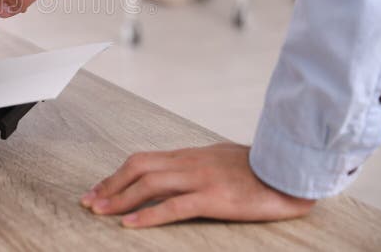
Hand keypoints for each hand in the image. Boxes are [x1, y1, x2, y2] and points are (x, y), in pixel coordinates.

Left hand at [81, 143, 315, 228]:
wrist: (293, 170)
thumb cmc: (261, 169)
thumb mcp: (222, 160)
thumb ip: (199, 165)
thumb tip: (179, 172)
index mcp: (190, 155)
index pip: (144, 161)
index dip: (117, 175)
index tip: (99, 188)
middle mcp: (190, 163)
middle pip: (138, 167)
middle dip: (109, 185)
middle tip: (87, 201)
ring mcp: (201, 178)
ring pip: (149, 184)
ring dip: (119, 198)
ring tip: (99, 212)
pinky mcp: (215, 198)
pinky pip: (174, 206)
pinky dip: (148, 215)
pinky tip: (130, 224)